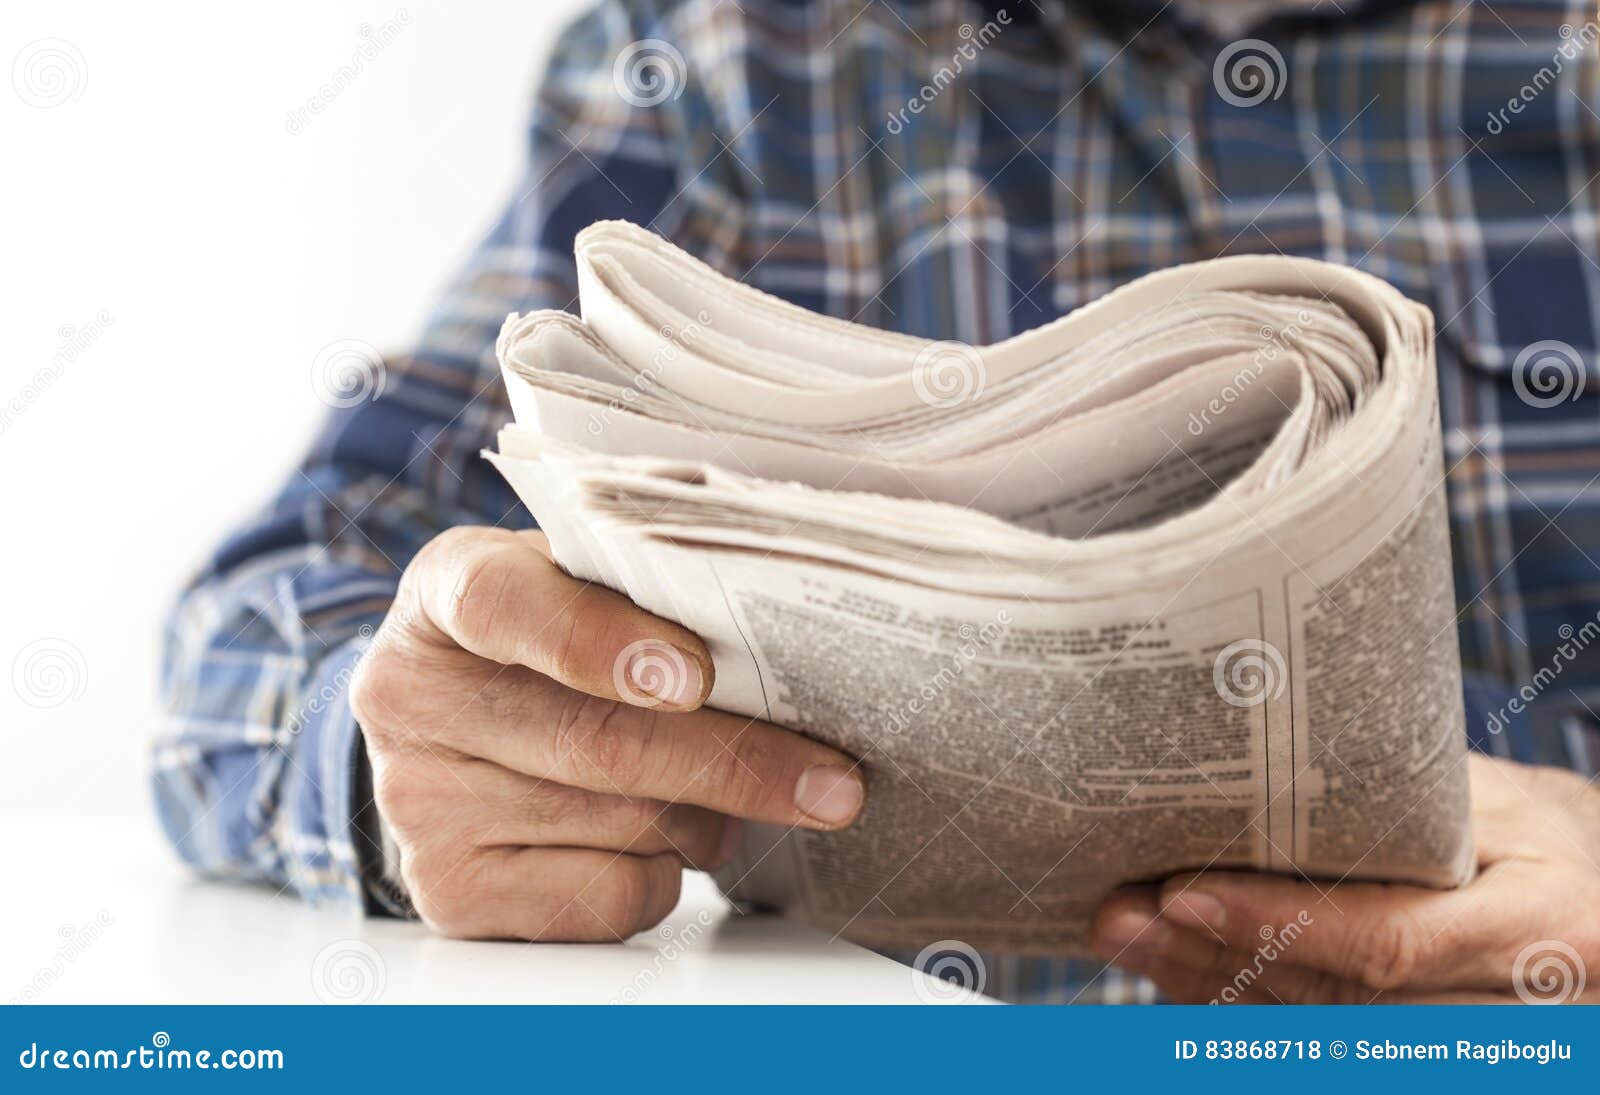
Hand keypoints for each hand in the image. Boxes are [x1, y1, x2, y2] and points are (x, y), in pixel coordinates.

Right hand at [350, 527, 864, 940]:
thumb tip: (782, 656)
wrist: (449, 728)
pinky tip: (652, 838)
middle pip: (592, 742)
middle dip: (732, 764)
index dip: (601, 642)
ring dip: (707, 819)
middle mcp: (410, 698)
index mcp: (445, 593)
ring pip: (618, 826)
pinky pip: (605, 898)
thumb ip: (644, 596)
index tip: (692, 675)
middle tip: (831, 781)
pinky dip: (664, 875)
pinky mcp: (450, 892)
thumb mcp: (573, 585)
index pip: (503, 605)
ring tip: (719, 793)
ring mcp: (420, 803)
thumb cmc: (541, 645)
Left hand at [1090, 754, 1599, 1001]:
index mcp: (1534, 927)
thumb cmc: (1539, 837)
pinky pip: (1321, 1034)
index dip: (1279, 926)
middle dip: (1214, 958)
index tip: (1186, 896)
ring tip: (1123, 936)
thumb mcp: (1492, 804)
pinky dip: (1238, 1004)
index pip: (1386, 940)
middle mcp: (1504, 1003)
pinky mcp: (1422, 1046)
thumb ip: (1396, 804)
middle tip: (1120, 918)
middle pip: (1334, 997)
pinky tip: (1170, 968)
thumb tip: (1252, 778)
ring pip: (1319, 1026)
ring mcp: (1465, 1042)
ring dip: (1207, 984)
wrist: (1595, 907)